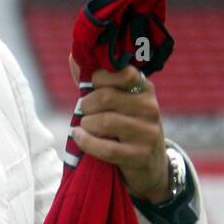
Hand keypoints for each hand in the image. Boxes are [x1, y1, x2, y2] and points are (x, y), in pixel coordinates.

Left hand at [68, 55, 171, 202]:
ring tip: (84, 127)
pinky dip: (86, 142)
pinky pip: (105, 147)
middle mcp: (150, 108)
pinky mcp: (139, 156)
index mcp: (145, 89)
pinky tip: (79, 137)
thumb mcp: (117, 103)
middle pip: (106, 97)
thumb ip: (95, 82)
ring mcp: (147, 133)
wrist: (149, 166)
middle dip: (86, 105)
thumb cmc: (125, 128)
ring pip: (105, 122)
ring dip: (86, 124)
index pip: (122, 72)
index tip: (91, 87)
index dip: (99, 79)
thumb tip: (73, 56)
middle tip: (83, 111)